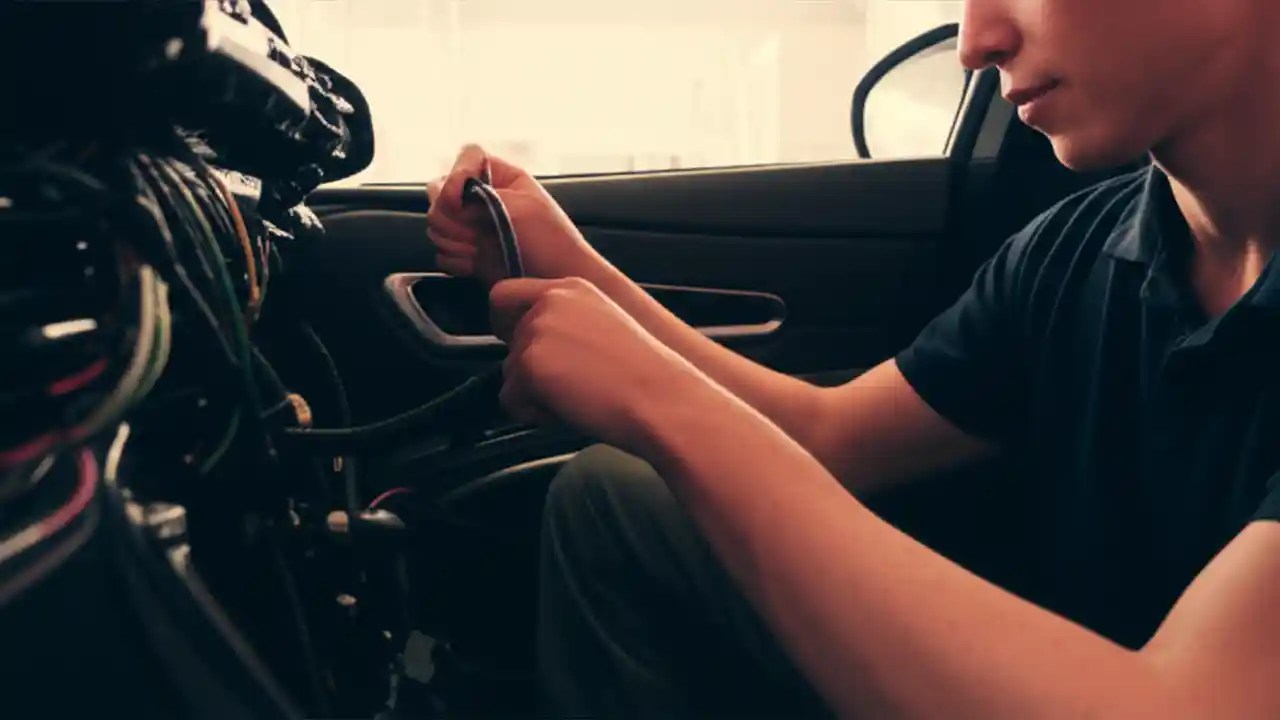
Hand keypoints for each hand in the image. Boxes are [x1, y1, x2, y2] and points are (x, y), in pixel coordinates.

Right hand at [426, 144, 606, 288]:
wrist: (556, 281)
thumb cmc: (551, 242)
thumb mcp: (521, 207)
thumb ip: (482, 194)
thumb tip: (448, 199)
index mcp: (500, 177)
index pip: (465, 158)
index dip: (455, 177)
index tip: (458, 201)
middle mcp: (481, 197)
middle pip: (439, 194)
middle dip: (454, 220)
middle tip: (479, 235)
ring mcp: (472, 225)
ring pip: (436, 225)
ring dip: (455, 242)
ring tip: (482, 251)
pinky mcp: (467, 252)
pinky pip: (441, 252)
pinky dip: (455, 261)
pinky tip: (476, 266)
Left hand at [491, 277, 725, 456]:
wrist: (660, 399)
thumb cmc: (644, 376)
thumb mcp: (603, 328)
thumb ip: (566, 326)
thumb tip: (532, 347)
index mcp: (571, 288)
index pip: (505, 293)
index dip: (505, 321)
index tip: (516, 343)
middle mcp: (549, 302)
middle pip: (510, 343)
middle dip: (533, 371)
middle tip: (575, 385)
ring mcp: (537, 331)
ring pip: (510, 374)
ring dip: (536, 394)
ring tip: (581, 395)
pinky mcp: (530, 365)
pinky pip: (510, 400)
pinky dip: (534, 414)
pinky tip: (570, 409)